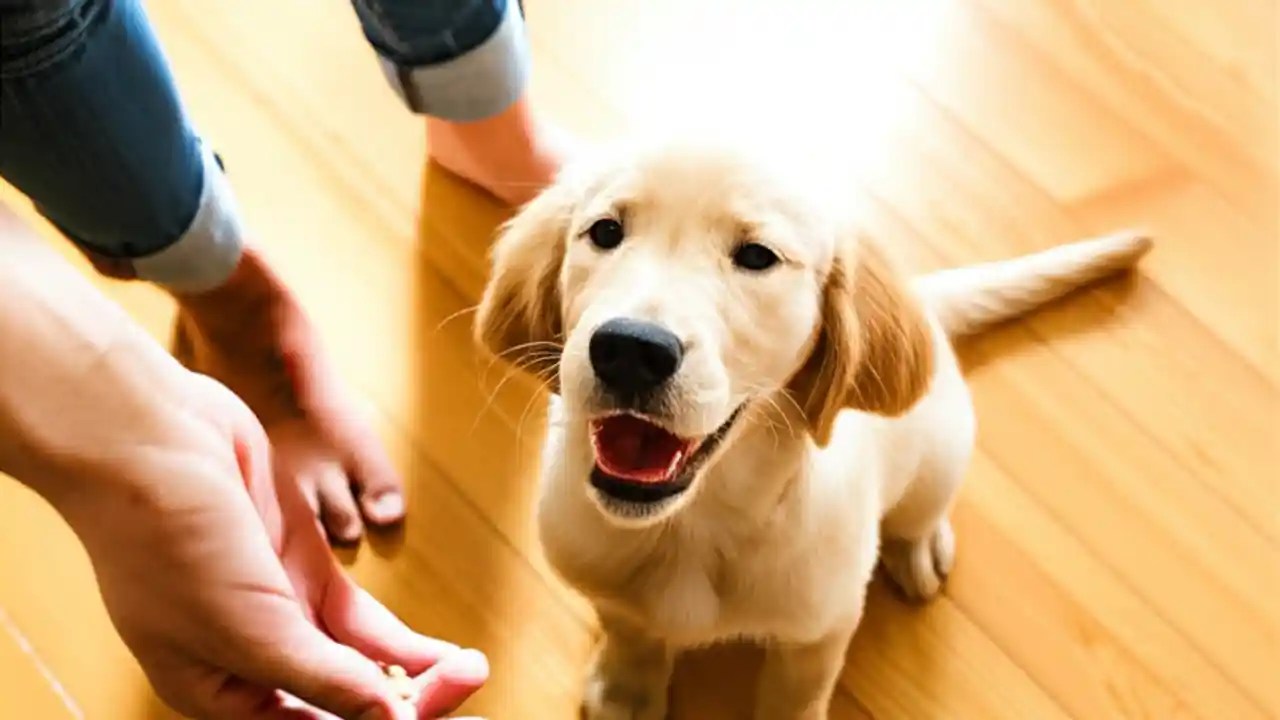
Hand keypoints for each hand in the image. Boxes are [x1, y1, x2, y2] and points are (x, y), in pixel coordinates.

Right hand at [57, 373, 486, 718]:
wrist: (149, 439)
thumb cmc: (168, 540)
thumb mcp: (248, 627)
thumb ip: (322, 677)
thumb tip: (388, 719)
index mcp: (217, 696)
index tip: (426, 717)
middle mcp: (250, 662)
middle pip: (341, 705)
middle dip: (404, 705)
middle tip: (462, 691)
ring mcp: (280, 612)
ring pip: (359, 665)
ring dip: (414, 675)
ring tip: (469, 673)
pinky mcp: (304, 568)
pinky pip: (363, 622)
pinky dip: (402, 643)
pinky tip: (443, 655)